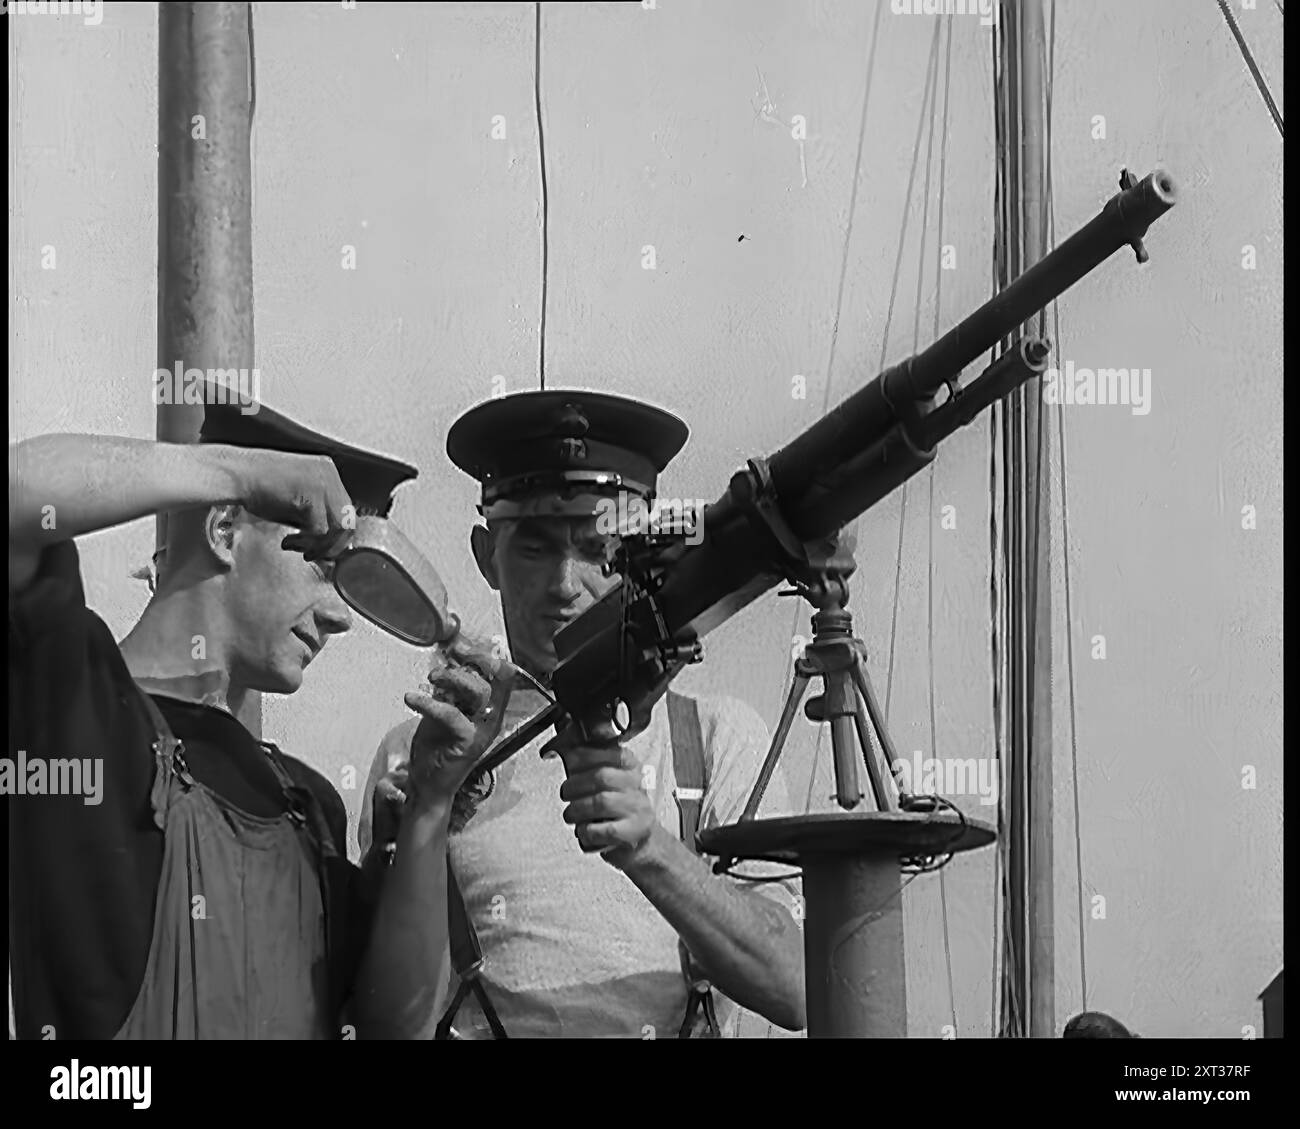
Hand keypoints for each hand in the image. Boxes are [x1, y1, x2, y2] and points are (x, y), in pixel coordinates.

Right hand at [229, 447, 356, 557]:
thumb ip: (316, 515)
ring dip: (319, 546)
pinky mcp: (311, 495)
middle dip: (331, 544)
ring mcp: (323, 482)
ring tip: (298, 549)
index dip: (337, 535)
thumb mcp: (296, 500)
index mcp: (328, 470)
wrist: (235, 475)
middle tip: (311, 554)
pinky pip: (320, 530)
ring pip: (338, 528)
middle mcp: (330, 473)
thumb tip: (332, 544)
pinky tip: (287, 541)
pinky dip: (305, 543)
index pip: (347, 509)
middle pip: (348, 520)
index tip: (322, 548)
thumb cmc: (259, 489)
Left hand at [403, 632, 515, 807]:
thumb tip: (446, 660)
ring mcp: (482, 731)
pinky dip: (430, 703)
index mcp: (490, 708)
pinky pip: (453, 715)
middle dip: (471, 660)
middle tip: (447, 659)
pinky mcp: (467, 743)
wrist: (427, 785)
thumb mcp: (442, 710)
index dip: (484, 655)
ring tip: (432, 678)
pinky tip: (412, 698)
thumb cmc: (436, 749)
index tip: (460, 646)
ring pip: (480, 692)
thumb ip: (449, 689)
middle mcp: (491, 718)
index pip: (502, 674)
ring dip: (453, 678)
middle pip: (497, 677)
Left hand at [557, 742, 656, 868]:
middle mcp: (637, 785)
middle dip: (574, 786)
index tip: (570, 762)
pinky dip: (586, 831)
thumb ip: (588, 761)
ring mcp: (637, 809)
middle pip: (601, 777)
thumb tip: (562, 745)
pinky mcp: (633, 833)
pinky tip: (584, 830)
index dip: (583, 756)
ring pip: (601, 803)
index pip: (609, 752)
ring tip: (571, 815)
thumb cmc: (616, 806)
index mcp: (630, 766)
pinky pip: (603, 830)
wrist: (639, 840)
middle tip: (566, 794)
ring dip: (577, 810)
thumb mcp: (607, 778)